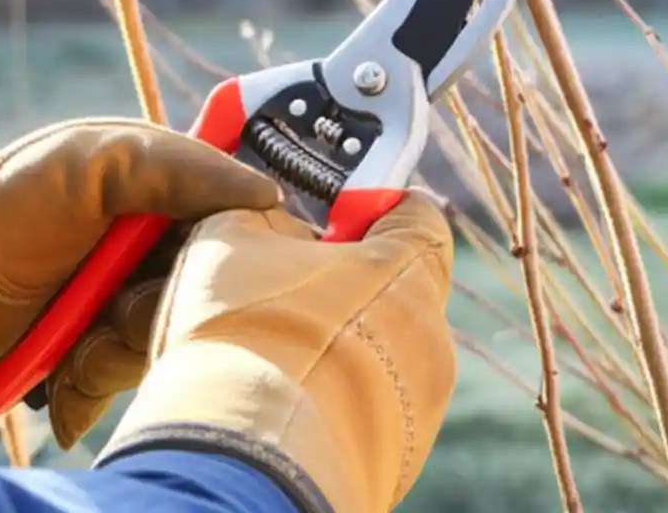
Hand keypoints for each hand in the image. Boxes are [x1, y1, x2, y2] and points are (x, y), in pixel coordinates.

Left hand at [0, 118, 280, 447]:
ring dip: (117, 341)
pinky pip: (121, 380)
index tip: (198, 264)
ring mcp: (130, 308)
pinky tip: (61, 364)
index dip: (233, 254)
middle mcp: (159, 256)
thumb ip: (185, 168)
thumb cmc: (14, 198)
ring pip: (166, 345)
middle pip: (209, 298)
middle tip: (115, 298)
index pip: (238, 230)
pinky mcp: (100, 355)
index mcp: (171, 200)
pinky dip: (89, 378)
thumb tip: (269, 195)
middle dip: (159, 305)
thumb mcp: (101, 157)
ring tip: (74, 325)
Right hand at [100, 190, 455, 512]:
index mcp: (409, 266)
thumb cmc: (246, 335)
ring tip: (273, 362)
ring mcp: (423, 404)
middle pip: (397, 290)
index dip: (372, 209)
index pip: (417, 213)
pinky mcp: (401, 458)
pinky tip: (285, 408)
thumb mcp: (234, 241)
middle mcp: (433, 336)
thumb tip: (276, 224)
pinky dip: (335, 404)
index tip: (334, 218)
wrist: (248, 459)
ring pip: (380, 356)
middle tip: (283, 294)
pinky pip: (370, 412)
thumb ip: (267, 219)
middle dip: (344, 287)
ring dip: (337, 351)